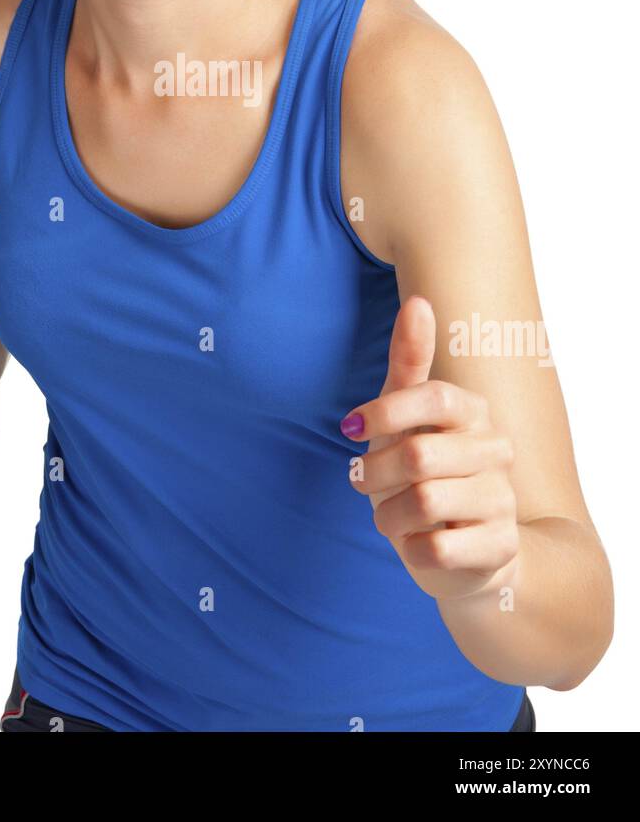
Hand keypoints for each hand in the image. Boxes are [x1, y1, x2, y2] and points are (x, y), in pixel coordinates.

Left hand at [340, 295, 519, 601]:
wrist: (469, 551)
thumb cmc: (427, 472)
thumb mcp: (407, 416)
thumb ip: (410, 360)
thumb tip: (419, 302)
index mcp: (473, 411)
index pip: (432, 396)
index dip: (384, 412)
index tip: (349, 429)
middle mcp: (496, 450)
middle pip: (419, 454)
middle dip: (375, 473)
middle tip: (361, 479)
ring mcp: (503, 500)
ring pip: (425, 503)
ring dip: (389, 515)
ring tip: (392, 515)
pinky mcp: (501, 547)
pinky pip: (436, 549)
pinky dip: (409, 548)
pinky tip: (416, 542)